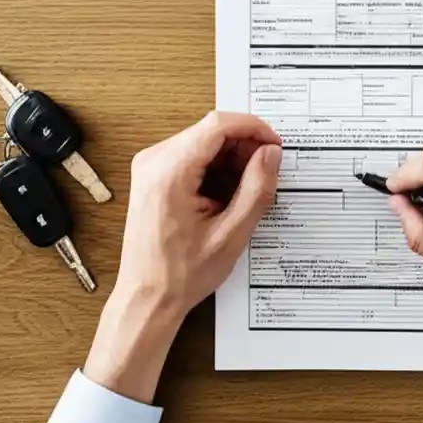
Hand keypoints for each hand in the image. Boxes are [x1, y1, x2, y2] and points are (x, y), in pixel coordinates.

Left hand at [84, 112, 281, 401]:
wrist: (147, 296)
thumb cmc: (180, 274)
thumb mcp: (231, 235)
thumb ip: (256, 189)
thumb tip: (271, 155)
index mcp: (169, 174)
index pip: (217, 126)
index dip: (253, 128)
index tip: (274, 145)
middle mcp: (154, 162)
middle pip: (211, 131)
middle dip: (244, 146)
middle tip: (266, 173)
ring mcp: (151, 167)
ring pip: (204, 140)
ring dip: (231, 158)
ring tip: (245, 192)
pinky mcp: (154, 175)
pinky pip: (192, 154)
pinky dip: (216, 167)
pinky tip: (227, 195)